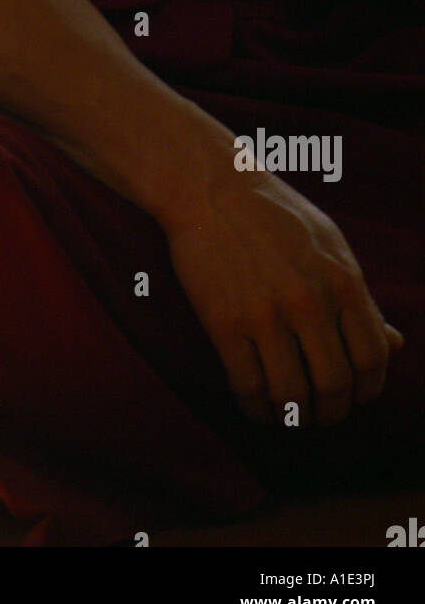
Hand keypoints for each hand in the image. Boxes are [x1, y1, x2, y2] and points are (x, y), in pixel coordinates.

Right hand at [159, 132, 403, 426]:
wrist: (209, 187)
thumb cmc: (272, 214)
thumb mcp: (330, 245)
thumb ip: (361, 298)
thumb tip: (395, 345)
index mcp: (343, 280)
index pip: (373, 358)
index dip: (368, 389)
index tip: (355, 395)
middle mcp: (309, 301)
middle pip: (335, 385)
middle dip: (332, 411)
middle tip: (322, 413)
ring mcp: (265, 314)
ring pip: (292, 395)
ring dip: (295, 417)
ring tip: (291, 415)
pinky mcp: (224, 322)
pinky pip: (248, 387)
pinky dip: (256, 409)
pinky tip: (257, 407)